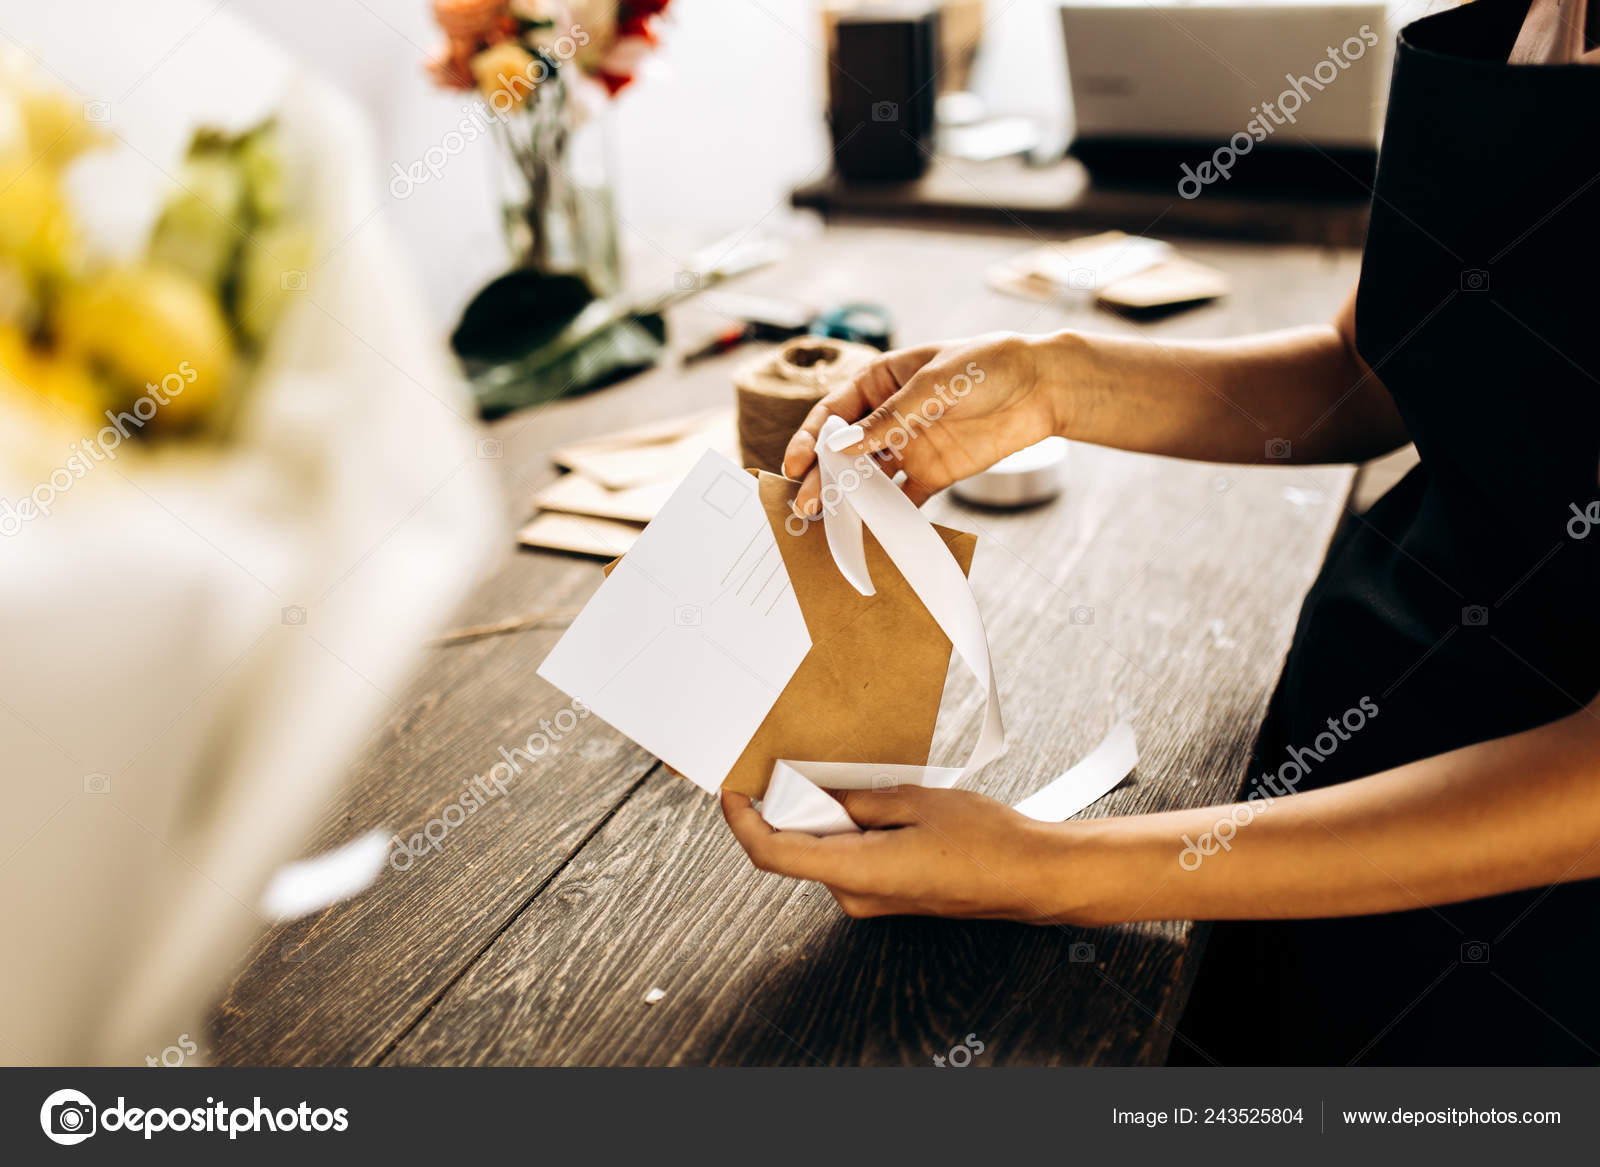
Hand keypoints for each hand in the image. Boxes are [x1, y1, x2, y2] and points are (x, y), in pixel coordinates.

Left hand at [720, 785, 1080, 922]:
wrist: (1028, 876)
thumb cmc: (985, 843)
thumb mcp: (916, 801)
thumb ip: (861, 799)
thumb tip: (824, 796)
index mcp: (857, 872)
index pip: (773, 855)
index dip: (743, 823)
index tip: (732, 793)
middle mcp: (856, 895)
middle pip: (799, 849)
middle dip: (795, 808)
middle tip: (804, 766)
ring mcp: (872, 900)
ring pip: (825, 852)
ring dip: (826, 817)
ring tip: (854, 783)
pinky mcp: (887, 895)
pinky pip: (849, 860)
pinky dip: (847, 831)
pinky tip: (873, 805)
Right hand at [782, 333, 1059, 514]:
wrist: (1044, 386)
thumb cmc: (989, 365)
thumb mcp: (934, 383)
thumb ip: (890, 419)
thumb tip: (845, 446)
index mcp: (881, 381)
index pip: (834, 412)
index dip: (811, 437)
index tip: (794, 463)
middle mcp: (889, 417)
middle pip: (844, 450)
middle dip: (822, 476)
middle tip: (804, 505)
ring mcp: (909, 446)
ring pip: (868, 477)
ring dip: (848, 498)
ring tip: (829, 522)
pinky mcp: (934, 473)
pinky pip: (904, 498)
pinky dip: (887, 515)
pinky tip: (870, 530)